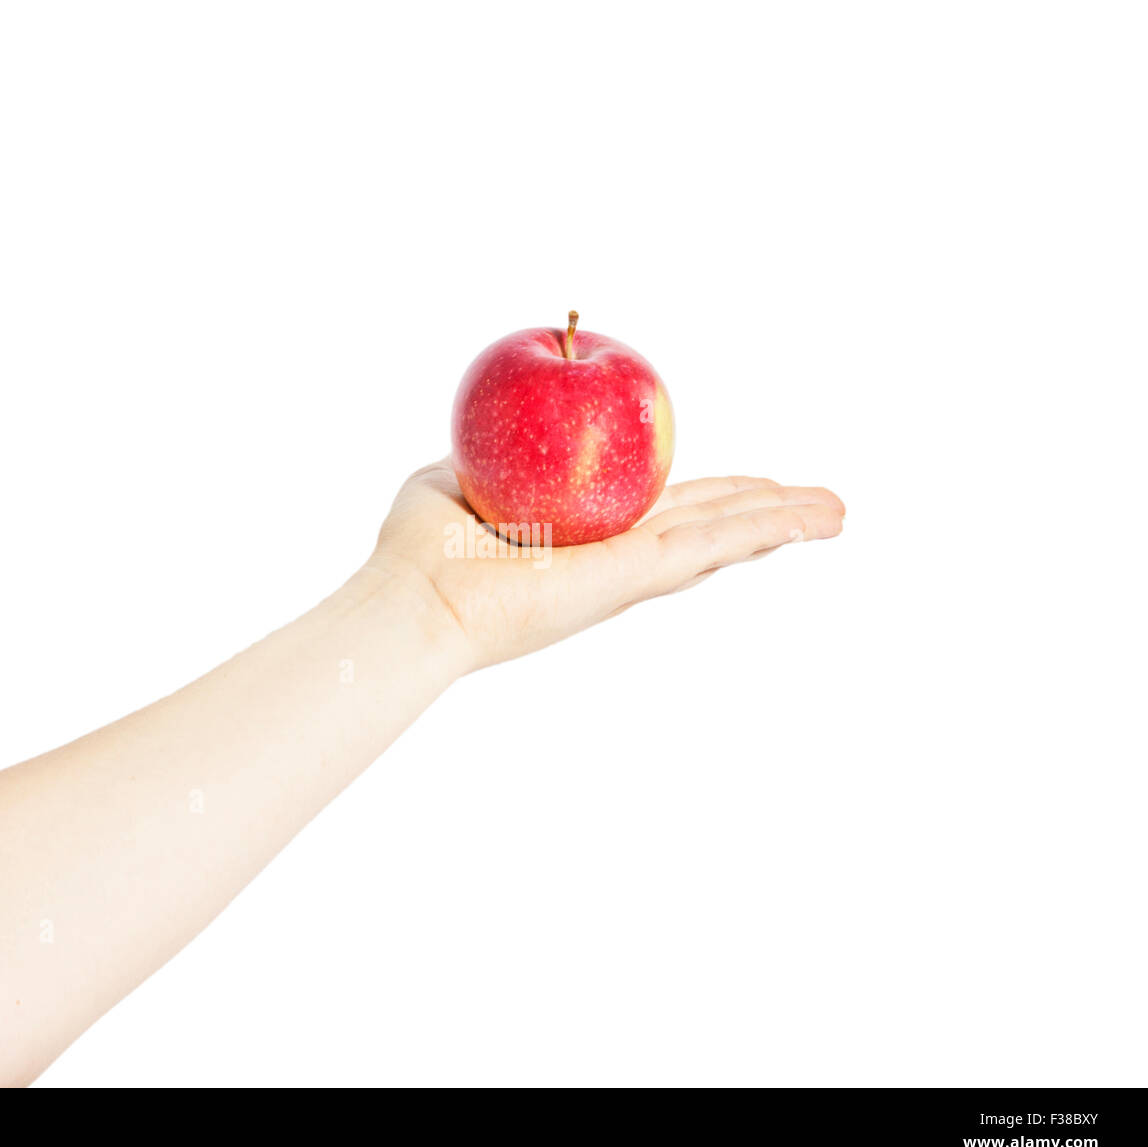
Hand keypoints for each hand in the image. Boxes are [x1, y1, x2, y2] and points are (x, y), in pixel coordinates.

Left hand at [368, 459, 844, 672]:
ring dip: (784, 523)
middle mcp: (615, 561)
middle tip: (824, 505)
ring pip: (722, 540)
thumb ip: (483, 459)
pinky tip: (809, 520)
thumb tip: (489, 441)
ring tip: (838, 512)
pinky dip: (763, 529)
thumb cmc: (420, 548)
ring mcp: (628, 574)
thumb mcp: (454, 477)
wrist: (415, 598)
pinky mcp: (630, 579)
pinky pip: (708, 544)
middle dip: (767, 515)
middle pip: (708, 528)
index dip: (711, 495)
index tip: (750, 485)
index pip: (662, 510)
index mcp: (585, 538)